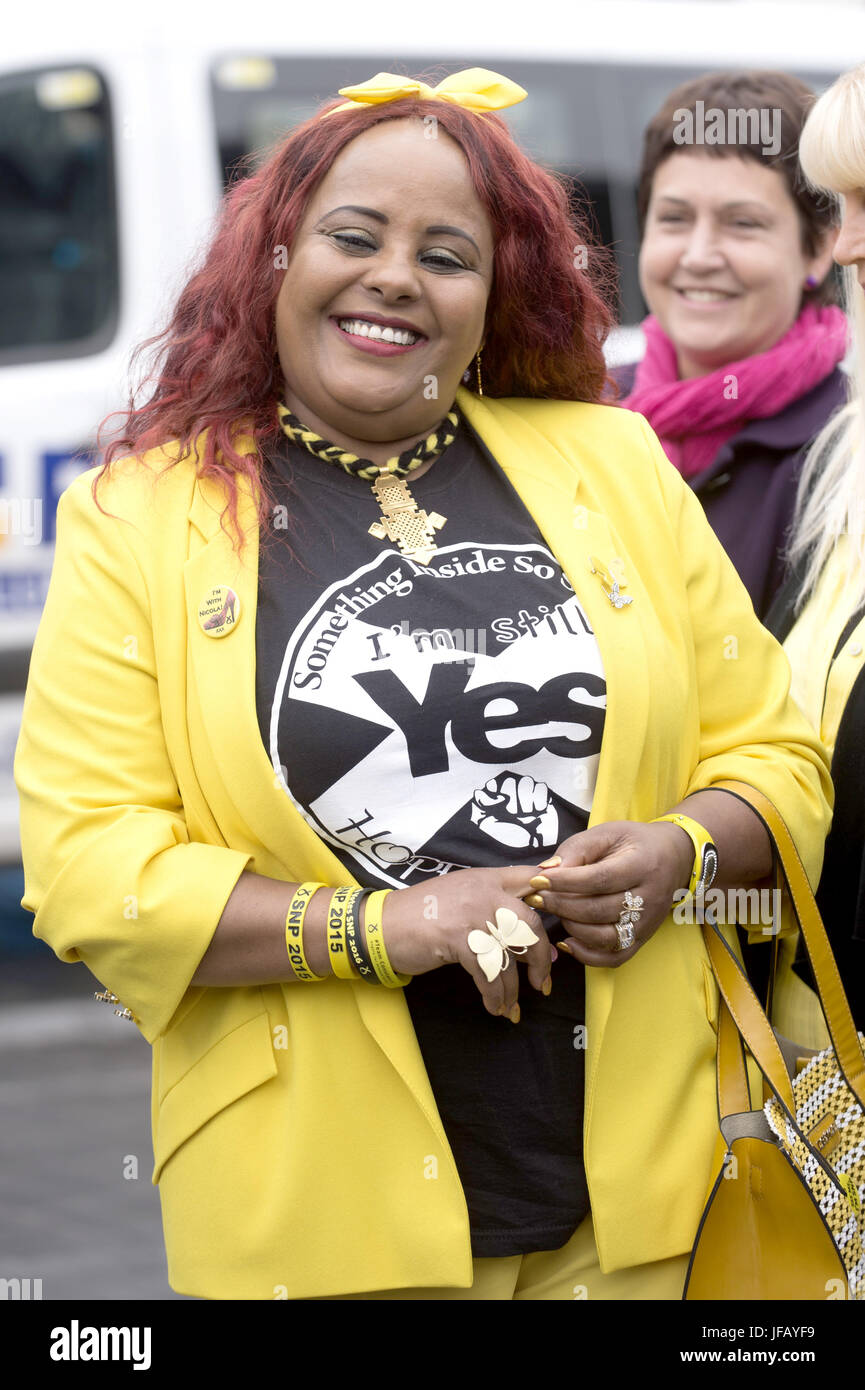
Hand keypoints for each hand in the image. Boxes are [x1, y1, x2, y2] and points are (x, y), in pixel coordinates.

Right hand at [382, 867, 552, 1018]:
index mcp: (488, 878)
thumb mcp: (461, 896)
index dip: (556, 898)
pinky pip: (489, 972)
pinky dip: (494, 995)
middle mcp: (484, 891)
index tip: (564, 925)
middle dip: (541, 958)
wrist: (381, 926)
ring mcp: (472, 913)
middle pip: (531, 923)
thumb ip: (495, 907)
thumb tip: (536, 938)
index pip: (534, 878)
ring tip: (511, 1007)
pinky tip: (494, 1008)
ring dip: (514, 988)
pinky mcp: (458, 938)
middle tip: (542, 983)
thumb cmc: (422, 915)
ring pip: (510, 954)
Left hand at [526, 821, 691, 967]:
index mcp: (641, 864)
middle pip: (600, 910)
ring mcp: (648, 923)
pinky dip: (588, 955)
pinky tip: (567, 941)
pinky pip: (615, 957)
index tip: (537, 880)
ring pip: (605, 937)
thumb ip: (577, 849)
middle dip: (561, 905)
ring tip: (554, 911)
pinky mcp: (644, 939)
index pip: (600, 878)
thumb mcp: (608, 832)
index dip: (566, 882)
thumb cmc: (634, 843)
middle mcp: (650, 897)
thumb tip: (547, 871)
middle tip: (536, 897)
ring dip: (571, 927)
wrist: (675, 858)